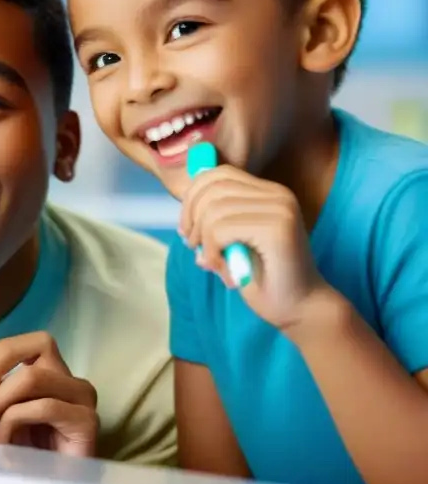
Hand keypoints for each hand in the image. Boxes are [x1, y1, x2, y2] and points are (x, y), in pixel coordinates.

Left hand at [0, 332, 97, 456]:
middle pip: (25, 352)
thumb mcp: (0, 419)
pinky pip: (44, 406)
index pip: (16, 346)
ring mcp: (82, 397)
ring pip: (31, 377)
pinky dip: (17, 423)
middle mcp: (68, 378)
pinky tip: (11, 447)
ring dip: (3, 408)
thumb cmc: (26, 456)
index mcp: (48, 371)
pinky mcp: (87, 421)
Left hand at [180, 164, 327, 330]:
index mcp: (268, 192)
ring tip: (209, 260)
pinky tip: (221, 268)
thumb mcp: (231, 241)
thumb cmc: (264, 278)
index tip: (187, 228)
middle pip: (212, 188)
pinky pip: (221, 229)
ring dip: (202, 238)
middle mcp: (277, 194)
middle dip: (191, 217)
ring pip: (213, 209)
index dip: (192, 197)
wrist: (300, 309)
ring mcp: (280, 208)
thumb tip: (183, 202)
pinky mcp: (277, 228)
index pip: (217, 174)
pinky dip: (212, 250)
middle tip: (193, 245)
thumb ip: (213, 220)